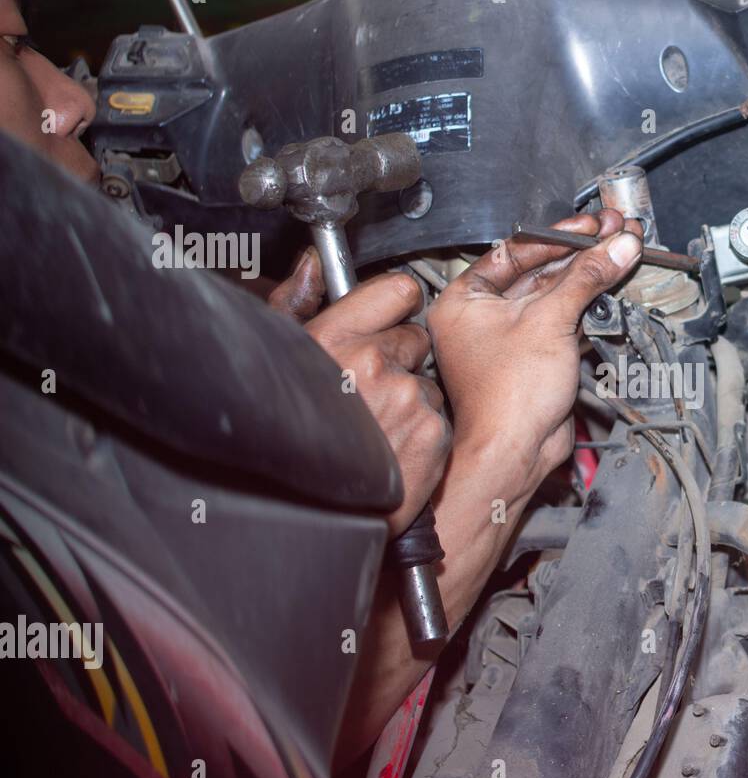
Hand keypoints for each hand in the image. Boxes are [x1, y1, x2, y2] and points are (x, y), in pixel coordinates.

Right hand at [268, 249, 450, 535]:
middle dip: (400, 358)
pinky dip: (422, 430)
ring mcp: (408, 397)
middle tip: (371, 391)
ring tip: (378, 426)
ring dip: (410, 397)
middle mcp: (373, 362)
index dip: (396, 304)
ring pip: (427, 380)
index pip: (396, 290)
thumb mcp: (280, 359)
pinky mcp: (432, 431)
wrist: (312, 512)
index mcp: (333, 338)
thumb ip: (298, 304)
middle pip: (415, 338)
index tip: (392, 316)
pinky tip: (393, 448)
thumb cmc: (286, 439)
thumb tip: (313, 265)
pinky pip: (437, 416)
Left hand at [426, 209, 641, 491]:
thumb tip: (617, 246)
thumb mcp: (549, 320)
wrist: (515, 452)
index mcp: (464, 300)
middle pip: (538, 272)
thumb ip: (586, 278)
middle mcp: (482, 317)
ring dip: (589, 277)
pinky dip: (588, 306)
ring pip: (554, 297)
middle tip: (615, 233)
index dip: (556, 236)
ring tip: (623, 252)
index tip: (591, 226)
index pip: (514, 252)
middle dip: (580, 254)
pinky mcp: (534, 360)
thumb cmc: (507, 395)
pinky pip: (563, 323)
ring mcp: (510, 339)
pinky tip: (614, 287)